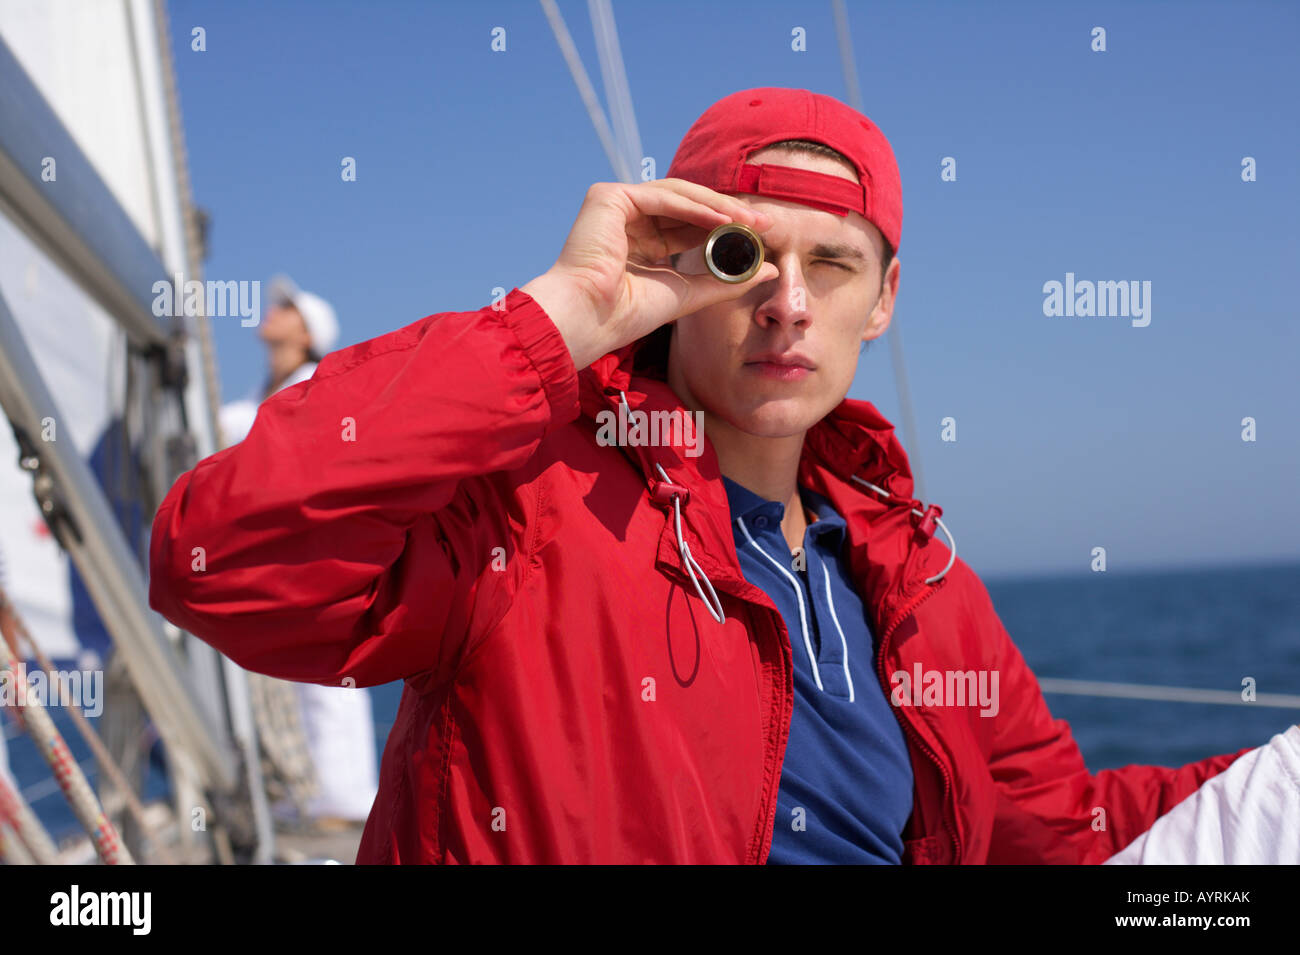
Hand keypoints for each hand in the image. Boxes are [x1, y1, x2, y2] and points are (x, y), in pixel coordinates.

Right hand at [522, 179, 776, 367]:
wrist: (590, 320)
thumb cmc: (626, 315)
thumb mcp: (688, 294)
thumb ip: (726, 280)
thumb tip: (770, 270)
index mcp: (641, 243)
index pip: (690, 226)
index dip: (726, 228)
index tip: (761, 235)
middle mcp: (628, 220)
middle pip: (687, 206)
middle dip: (727, 213)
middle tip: (763, 223)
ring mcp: (616, 205)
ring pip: (677, 196)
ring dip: (716, 207)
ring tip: (747, 220)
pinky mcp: (608, 197)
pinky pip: (661, 196)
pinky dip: (694, 206)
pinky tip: (722, 218)